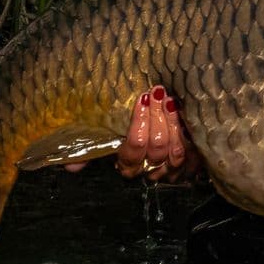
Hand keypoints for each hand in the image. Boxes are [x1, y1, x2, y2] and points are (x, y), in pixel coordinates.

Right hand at [63, 86, 200, 182]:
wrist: (158, 132)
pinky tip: (186, 115)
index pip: (132, 150)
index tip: (141, 98)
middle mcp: (150, 170)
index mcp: (127, 165)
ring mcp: (171, 169)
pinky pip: (194, 154)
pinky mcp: (190, 165)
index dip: (138, 126)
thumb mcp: (105, 138)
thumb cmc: (128, 130)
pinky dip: (190, 135)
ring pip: (175, 152)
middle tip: (158, 92)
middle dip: (157, 119)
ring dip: (173, 124)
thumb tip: (69, 167)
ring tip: (170, 99)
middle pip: (156, 149)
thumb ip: (87, 149)